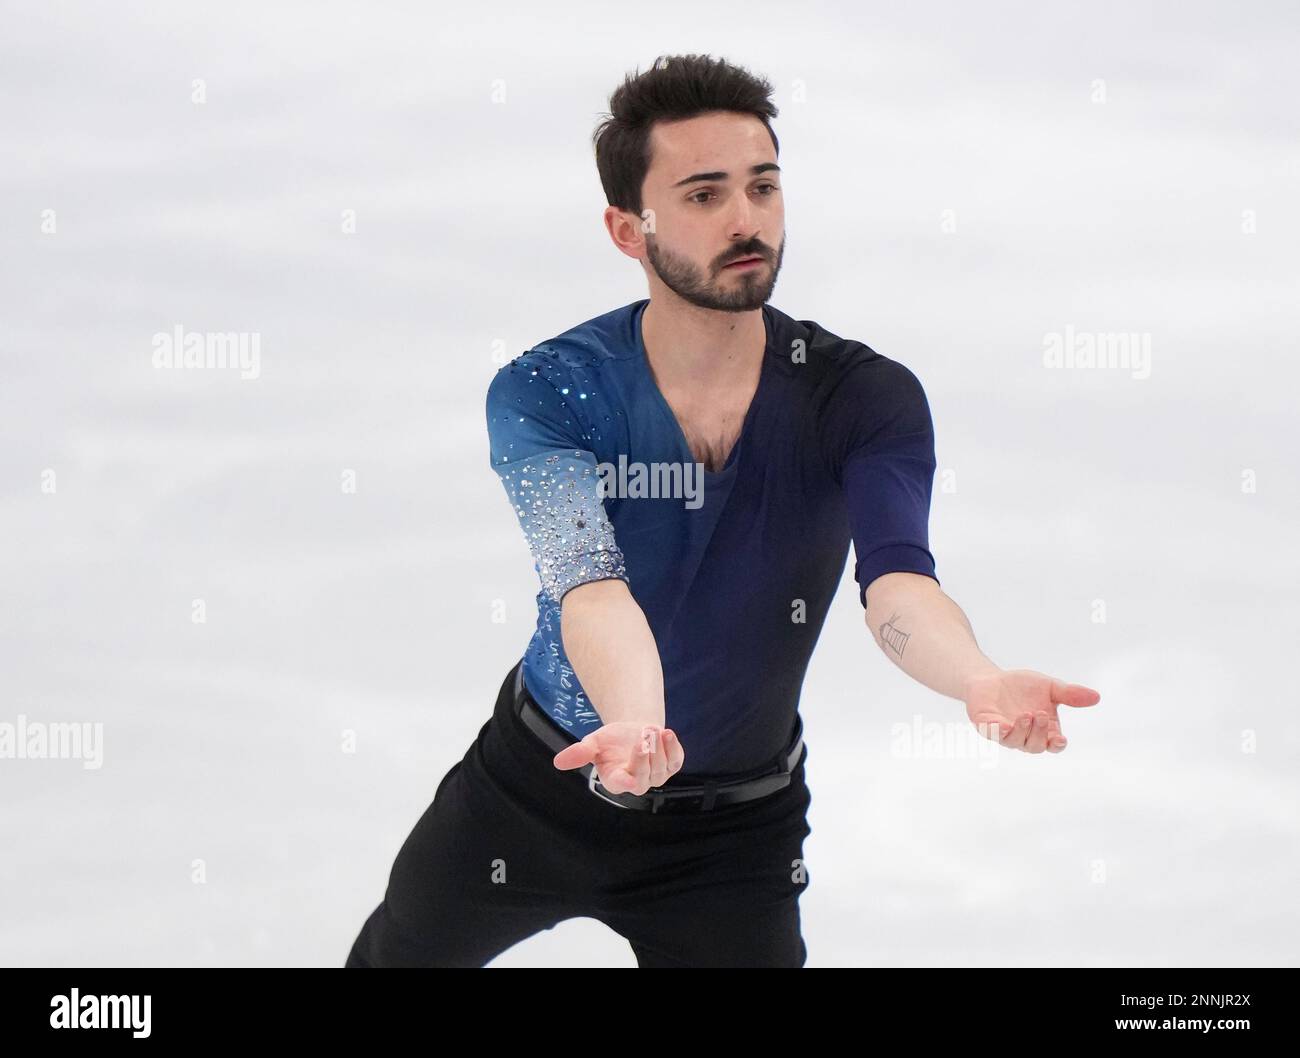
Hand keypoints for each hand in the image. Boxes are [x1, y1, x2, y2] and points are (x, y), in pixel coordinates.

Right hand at [551, 722, 684, 794]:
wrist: (632, 731)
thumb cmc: (610, 741)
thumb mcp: (593, 743)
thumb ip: (580, 753)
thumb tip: (558, 762)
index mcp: (616, 780)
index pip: (622, 785)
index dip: (626, 784)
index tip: (630, 781)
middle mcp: (637, 782)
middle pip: (644, 775)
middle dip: (644, 756)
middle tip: (642, 735)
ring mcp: (656, 776)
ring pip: (661, 767)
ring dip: (657, 747)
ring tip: (649, 729)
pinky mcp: (671, 766)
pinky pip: (675, 760)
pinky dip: (673, 747)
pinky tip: (667, 734)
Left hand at [964, 669, 1099, 753]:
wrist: (993, 678)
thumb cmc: (1023, 687)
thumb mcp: (1050, 687)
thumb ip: (1069, 693)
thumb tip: (1095, 696)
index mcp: (1043, 731)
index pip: (1053, 746)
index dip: (1056, 745)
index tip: (1060, 739)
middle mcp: (1024, 736)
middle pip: (1035, 746)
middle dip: (1039, 733)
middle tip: (1040, 714)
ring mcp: (1004, 733)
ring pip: (1015, 742)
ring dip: (1022, 731)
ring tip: (1026, 715)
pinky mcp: (986, 726)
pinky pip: (992, 734)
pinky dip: (998, 732)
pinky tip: (1003, 726)